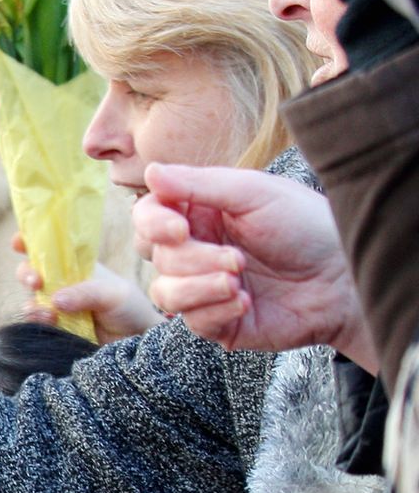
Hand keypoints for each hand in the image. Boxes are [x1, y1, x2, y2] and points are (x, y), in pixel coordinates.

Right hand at [13, 233, 162, 343]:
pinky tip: (50, 323)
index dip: (30, 241)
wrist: (135, 340)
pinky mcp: (55, 327)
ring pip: (30, 299)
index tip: (19, 242)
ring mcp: (56, 306)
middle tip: (36, 282)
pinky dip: (37, 321)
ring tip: (49, 313)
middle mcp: (61, 283)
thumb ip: (86, 293)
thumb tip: (56, 299)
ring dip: (33, 304)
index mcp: (76, 266)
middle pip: (31, 271)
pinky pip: (35, 322)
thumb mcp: (113, 294)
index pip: (49, 247)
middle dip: (26, 273)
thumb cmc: (129, 308)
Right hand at [134, 163, 376, 372]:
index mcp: (199, 214)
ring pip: (164, 292)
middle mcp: (196, 250)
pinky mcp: (217, 322)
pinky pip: (192, 321)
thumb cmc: (306, 227)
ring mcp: (204, 288)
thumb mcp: (254, 193)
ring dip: (201, 287)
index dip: (153, 224)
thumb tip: (150, 171)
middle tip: (238, 259)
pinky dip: (218, 309)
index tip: (179, 229)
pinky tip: (248, 301)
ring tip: (240, 280)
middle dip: (193, 259)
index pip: (148, 218)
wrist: (344, 279)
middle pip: (156, 256)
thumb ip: (199, 183)